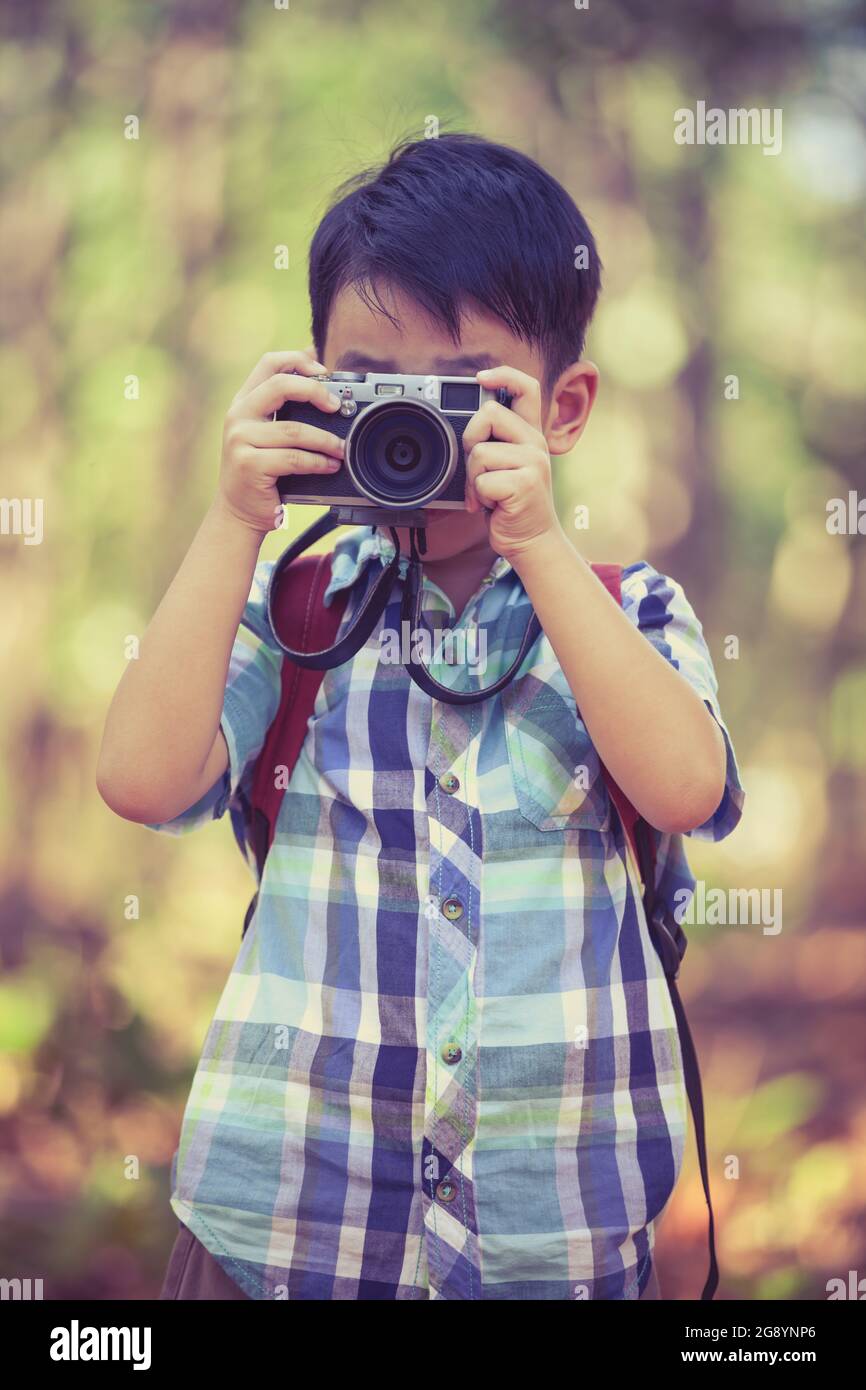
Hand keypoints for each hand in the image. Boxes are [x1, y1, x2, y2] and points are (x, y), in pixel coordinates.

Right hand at [216, 349, 344, 534]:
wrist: (238, 513)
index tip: (324, 372)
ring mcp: (240, 440)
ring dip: (326, 440)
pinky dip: (318, 462)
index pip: (269, 363)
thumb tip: (327, 391)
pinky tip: (330, 466)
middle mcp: (238, 416)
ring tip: (342, 449)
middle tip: (337, 407)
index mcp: (244, 402)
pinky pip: (294, 458)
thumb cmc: (261, 474)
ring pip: (294, 429)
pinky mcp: (249, 465)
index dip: (299, 360)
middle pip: (281, 386)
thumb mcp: (266, 436)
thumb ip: (285, 412)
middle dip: (316, 392)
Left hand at [462, 365, 564, 561]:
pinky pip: (482, 480)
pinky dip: (478, 498)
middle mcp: (536, 443)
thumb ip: (495, 442)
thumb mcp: (506, 467)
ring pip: (480, 452)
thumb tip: (465, 423)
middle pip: (490, 413)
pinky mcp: (524, 484)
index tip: (481, 378)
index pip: (527, 388)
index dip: (504, 375)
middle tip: (475, 468)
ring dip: (472, 478)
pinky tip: (491, 507)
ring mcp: (533, 463)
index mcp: (531, 435)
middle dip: (470, 439)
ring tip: (486, 494)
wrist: (532, 541)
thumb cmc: (512, 505)